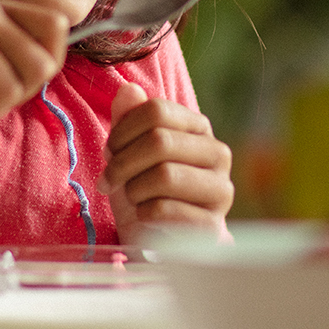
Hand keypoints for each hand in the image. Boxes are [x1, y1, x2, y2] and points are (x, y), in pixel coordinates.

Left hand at [99, 82, 233, 239]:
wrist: (161, 238)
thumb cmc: (145, 189)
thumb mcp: (130, 151)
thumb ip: (128, 118)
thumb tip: (129, 90)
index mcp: (199, 128)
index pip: (156, 110)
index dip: (123, 130)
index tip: (109, 151)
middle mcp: (217, 154)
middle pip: (159, 141)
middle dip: (122, 162)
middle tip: (108, 179)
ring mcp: (220, 190)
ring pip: (164, 175)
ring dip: (133, 189)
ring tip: (132, 198)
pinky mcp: (212, 225)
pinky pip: (165, 210)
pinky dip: (143, 214)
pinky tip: (145, 217)